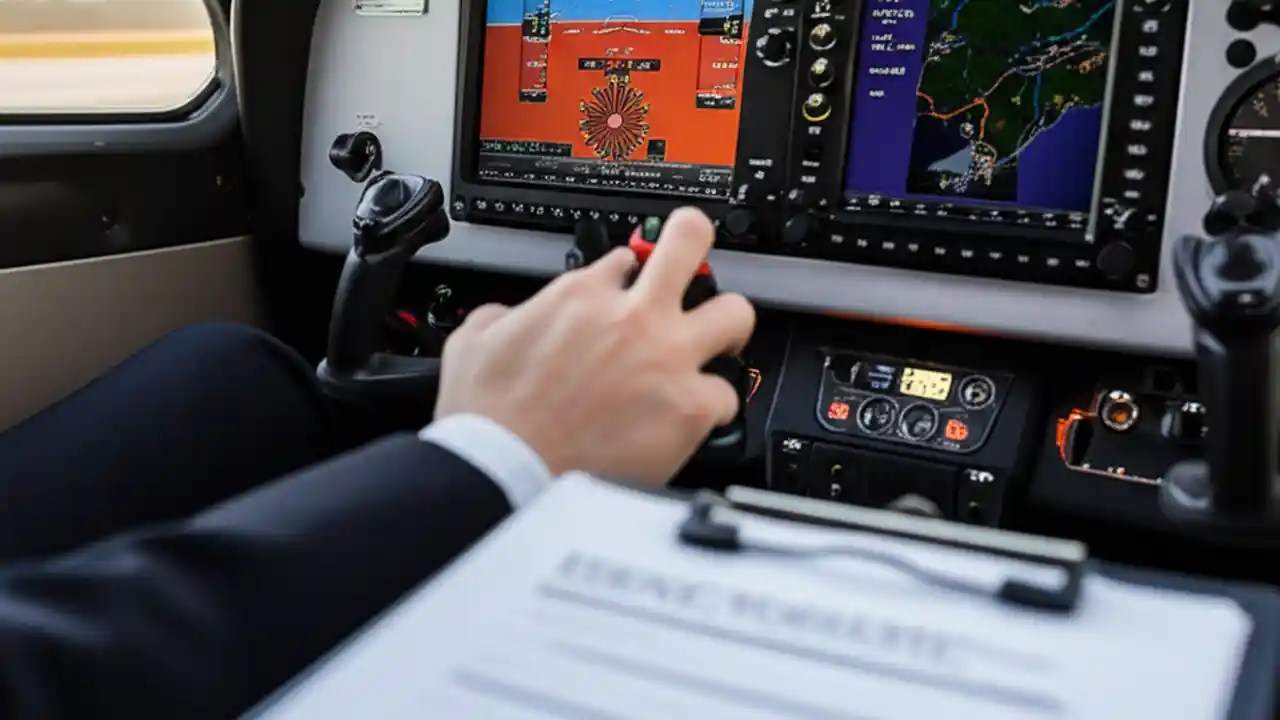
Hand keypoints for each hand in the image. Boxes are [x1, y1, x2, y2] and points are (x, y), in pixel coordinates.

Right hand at [434, 207, 755, 485]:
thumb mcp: (473, 341)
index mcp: (579, 295)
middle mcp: (632, 316)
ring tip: (719, 345)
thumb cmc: (488, 418)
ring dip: (727, 329)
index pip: (622, 260)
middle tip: (694, 264)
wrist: (506, 471)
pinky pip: (727, 395)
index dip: (624, 275)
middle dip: (695, 243)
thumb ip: (502, 317)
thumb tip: (510, 317)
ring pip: (735, 313)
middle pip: (690, 243)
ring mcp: (667, 358)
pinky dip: (713, 407)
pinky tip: (696, 417)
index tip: (625, 286)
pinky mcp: (689, 407)